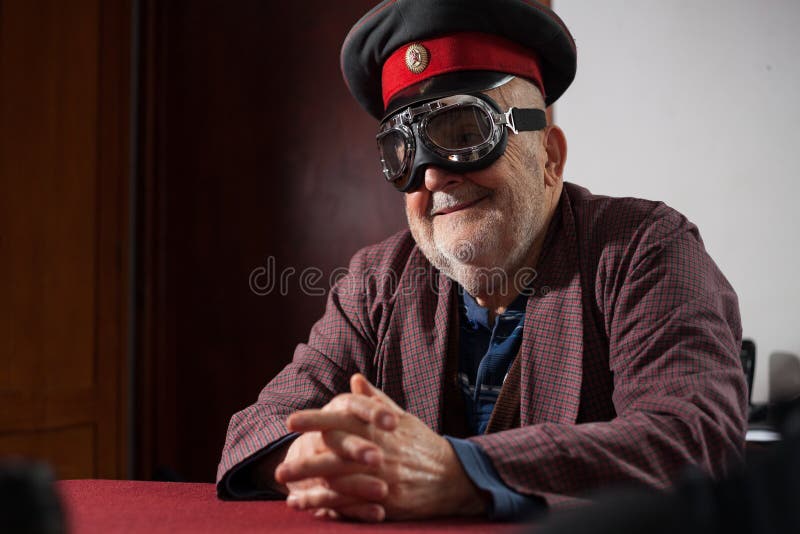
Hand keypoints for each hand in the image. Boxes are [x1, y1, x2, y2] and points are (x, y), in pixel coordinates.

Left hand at [276, 374, 486, 520]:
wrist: (454, 476)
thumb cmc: (422, 445)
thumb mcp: (402, 418)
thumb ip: (375, 400)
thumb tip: (355, 379)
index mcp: (379, 428)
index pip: (342, 420)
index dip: (315, 420)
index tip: (291, 421)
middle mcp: (379, 452)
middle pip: (336, 457)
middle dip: (306, 463)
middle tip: (280, 468)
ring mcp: (382, 479)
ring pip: (342, 485)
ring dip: (313, 491)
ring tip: (288, 494)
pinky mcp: (387, 502)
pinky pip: (354, 506)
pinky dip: (331, 509)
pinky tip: (313, 510)